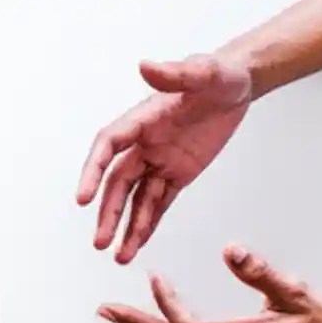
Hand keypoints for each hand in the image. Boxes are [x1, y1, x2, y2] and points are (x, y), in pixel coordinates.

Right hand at [76, 55, 251, 263]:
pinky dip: (147, 225)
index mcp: (142, 119)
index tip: (83, 198)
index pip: (108, 146)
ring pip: (135, 199)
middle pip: (117, 183)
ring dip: (125, 227)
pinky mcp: (176, 175)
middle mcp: (144, 143)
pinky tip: (136, 245)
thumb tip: (145, 66)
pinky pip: (158, 204)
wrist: (238, 87)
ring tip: (119, 256)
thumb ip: (176, 73)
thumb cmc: (220, 75)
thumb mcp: (204, 72)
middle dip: (108, 213)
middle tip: (100, 241)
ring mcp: (158, 161)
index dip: (93, 171)